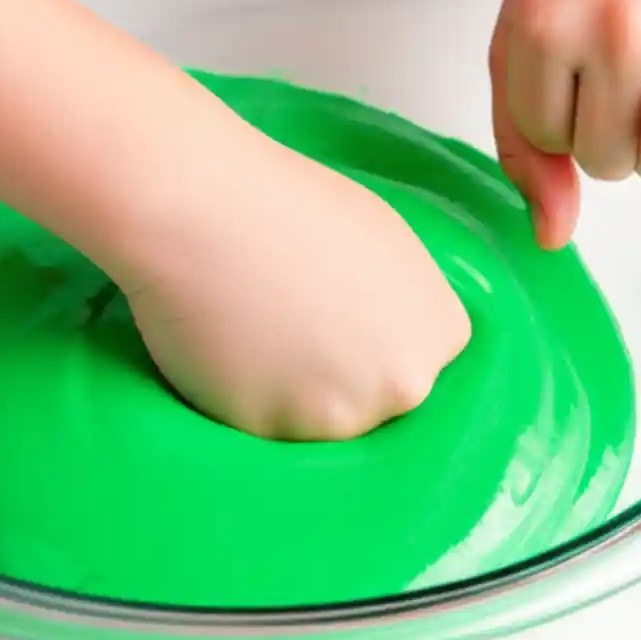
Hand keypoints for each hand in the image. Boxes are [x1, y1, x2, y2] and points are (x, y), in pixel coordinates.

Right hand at [119, 138, 470, 441]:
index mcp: (439, 333)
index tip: (336, 317)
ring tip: (255, 334)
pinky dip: (245, 401)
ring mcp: (340, 415)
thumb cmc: (287, 205)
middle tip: (290, 328)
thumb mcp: (383, 243)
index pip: (418, 365)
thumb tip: (391, 337)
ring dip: (290, 398)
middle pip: (375, 405)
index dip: (370, 343)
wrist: (201, 207)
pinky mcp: (274, 434)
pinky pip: (265, 432)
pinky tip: (228, 349)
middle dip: (338, 379)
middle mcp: (405, 384)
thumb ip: (401, 304)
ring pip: (320, 427)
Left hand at [490, 0, 640, 248]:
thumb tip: (552, 233)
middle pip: (606, 160)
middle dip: (615, 135)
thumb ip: (523, 136)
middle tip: (630, 76)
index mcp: (545, 22)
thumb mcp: (529, 32)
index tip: (578, 71)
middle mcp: (619, 26)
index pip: (543, 140)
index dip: (561, 119)